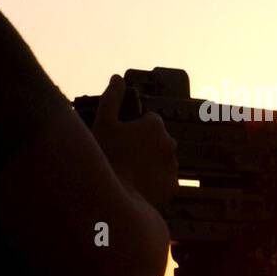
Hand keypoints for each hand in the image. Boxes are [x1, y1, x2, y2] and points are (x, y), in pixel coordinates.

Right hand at [92, 74, 177, 209]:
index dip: (134, 129)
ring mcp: (173, 166)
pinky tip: (138, 187)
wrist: (113, 196)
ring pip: (162, 161)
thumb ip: (112, 98)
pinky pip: (164, 182)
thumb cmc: (106, 156)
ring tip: (129, 174)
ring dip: (151, 164)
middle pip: (157, 141)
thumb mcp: (103, 123)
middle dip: (145, 146)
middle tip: (124, 157)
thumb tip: (117, 78)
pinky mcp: (173, 187)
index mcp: (155, 125)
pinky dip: (155, 183)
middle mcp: (170, 143)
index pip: (148, 122)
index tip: (122, 139)